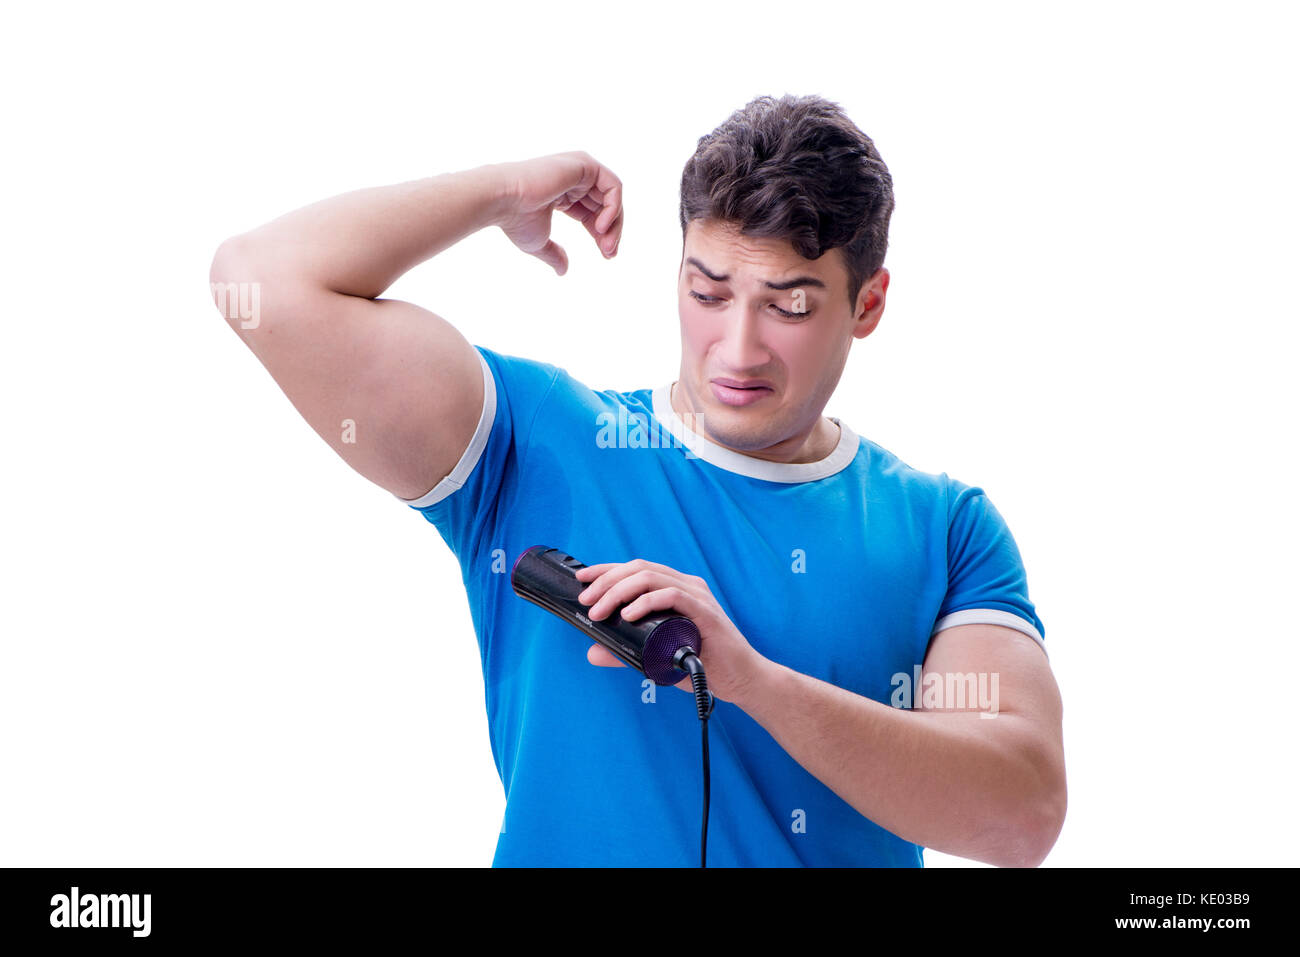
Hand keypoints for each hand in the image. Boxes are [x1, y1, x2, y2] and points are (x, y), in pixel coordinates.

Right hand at [492, 151, 622, 274]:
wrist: (502, 200)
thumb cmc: (515, 219)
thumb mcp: (539, 242)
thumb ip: (554, 254)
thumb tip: (563, 271)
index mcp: (564, 193)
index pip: (593, 213)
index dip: (602, 235)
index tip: (607, 255)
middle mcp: (574, 178)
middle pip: (606, 205)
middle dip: (611, 231)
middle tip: (609, 254)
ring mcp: (580, 169)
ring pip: (613, 197)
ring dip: (615, 224)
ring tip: (606, 245)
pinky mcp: (585, 164)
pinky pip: (613, 187)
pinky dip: (614, 208)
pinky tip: (601, 227)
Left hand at [574, 559, 765, 704]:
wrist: (740, 680)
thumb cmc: (701, 663)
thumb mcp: (654, 656)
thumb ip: (625, 651)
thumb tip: (592, 652)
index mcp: (674, 589)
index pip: (635, 570)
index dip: (606, 570)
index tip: (582, 580)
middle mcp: (685, 586)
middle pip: (638, 568)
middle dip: (606, 581)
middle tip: (586, 601)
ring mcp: (696, 596)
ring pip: (650, 577)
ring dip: (619, 591)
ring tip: (600, 611)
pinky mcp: (705, 612)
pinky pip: (671, 596)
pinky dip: (646, 602)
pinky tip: (628, 615)